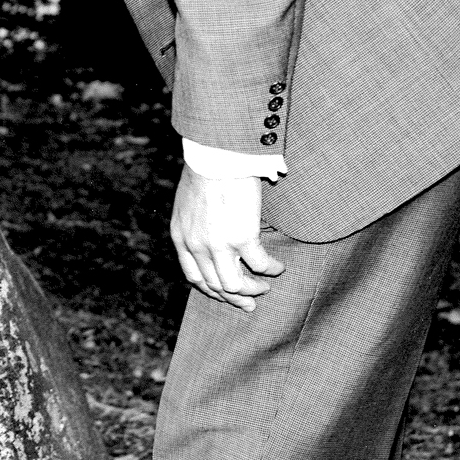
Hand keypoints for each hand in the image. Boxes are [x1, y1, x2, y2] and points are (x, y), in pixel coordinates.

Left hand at [169, 165, 283, 311]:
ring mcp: (218, 245)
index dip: (212, 290)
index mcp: (181, 238)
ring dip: (253, 289)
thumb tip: (210, 237)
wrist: (214, 156)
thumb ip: (194, 226)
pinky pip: (260, 265)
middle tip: (251, 303)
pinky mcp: (242, 237)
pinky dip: (271, 269)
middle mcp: (196, 246)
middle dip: (235, 298)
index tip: (227, 295)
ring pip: (236, 285)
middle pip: (216, 286)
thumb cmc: (203, 172)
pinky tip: (279, 268)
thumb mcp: (187, 204)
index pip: (194, 277)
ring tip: (265, 287)